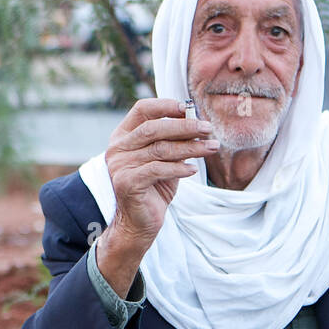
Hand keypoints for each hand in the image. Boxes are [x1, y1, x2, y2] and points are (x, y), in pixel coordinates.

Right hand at [103, 97, 217, 245]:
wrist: (139, 223)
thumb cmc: (154, 189)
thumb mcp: (165, 160)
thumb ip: (173, 142)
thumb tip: (197, 123)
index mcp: (123, 136)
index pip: (142, 109)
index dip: (166, 105)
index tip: (189, 108)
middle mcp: (117, 148)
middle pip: (154, 128)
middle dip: (185, 127)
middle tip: (208, 129)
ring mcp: (120, 165)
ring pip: (160, 149)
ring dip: (190, 147)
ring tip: (211, 147)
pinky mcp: (127, 182)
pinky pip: (158, 169)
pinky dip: (179, 168)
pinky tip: (193, 169)